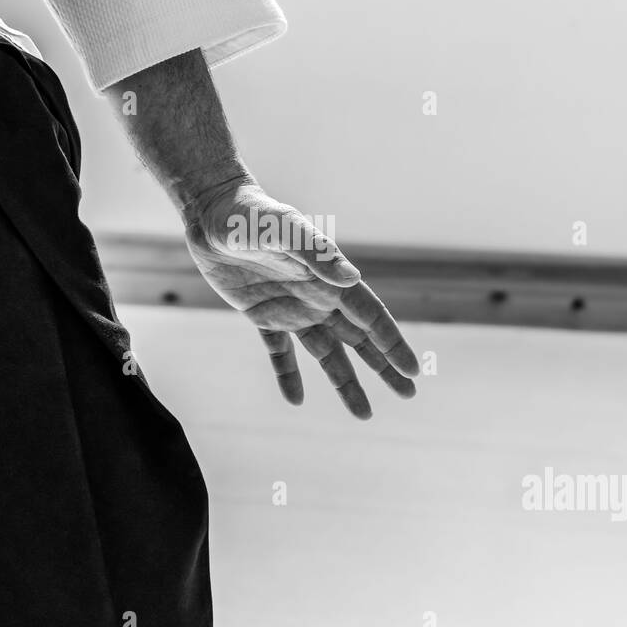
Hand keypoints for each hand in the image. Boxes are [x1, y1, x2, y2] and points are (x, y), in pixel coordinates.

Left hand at [184, 179, 419, 418]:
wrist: (212, 212)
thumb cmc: (252, 215)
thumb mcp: (284, 231)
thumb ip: (317, 254)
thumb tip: (352, 278)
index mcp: (330, 279)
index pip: (371, 317)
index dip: (392, 344)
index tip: (413, 371)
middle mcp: (318, 297)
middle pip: (359, 340)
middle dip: (383, 366)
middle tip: (408, 393)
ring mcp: (291, 309)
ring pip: (327, 354)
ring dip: (345, 382)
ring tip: (364, 413)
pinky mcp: (262, 316)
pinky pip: (280, 354)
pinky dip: (288, 377)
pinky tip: (296, 400)